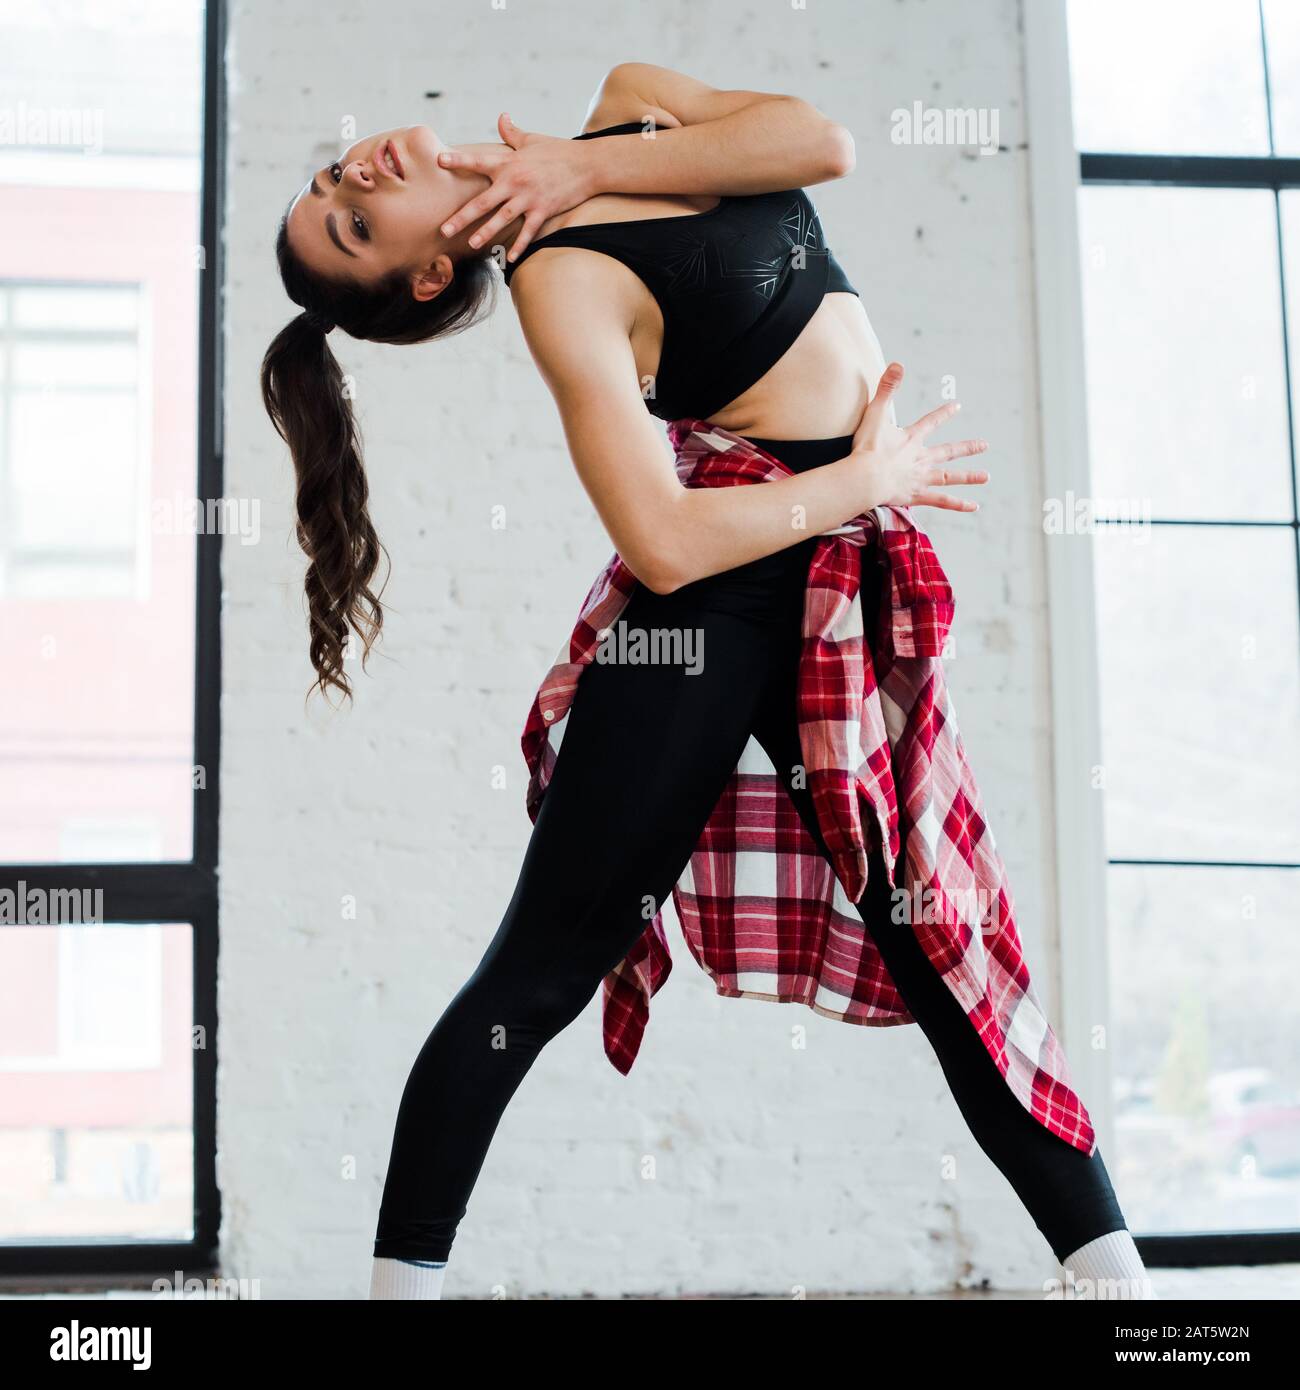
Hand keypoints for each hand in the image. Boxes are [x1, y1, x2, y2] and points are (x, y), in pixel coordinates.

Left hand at [436, 113, 597, 262]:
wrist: (587, 164)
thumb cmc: (558, 150)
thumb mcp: (532, 139)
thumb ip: (512, 132)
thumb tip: (501, 116)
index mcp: (508, 162)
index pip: (478, 161)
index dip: (458, 161)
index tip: (440, 161)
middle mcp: (514, 181)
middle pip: (482, 202)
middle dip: (461, 217)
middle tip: (444, 229)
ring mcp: (529, 198)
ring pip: (501, 219)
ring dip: (485, 233)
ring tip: (471, 245)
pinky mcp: (543, 210)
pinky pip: (528, 232)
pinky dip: (520, 246)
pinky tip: (510, 259)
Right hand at [851, 362, 988, 511]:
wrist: (865, 478)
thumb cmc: (867, 448)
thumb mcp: (875, 414)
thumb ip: (886, 389)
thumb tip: (897, 365)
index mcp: (911, 439)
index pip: (931, 422)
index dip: (944, 413)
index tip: (957, 406)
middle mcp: (921, 458)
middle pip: (948, 451)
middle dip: (966, 447)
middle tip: (984, 445)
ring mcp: (921, 478)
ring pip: (950, 476)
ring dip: (969, 476)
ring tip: (986, 477)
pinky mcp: (916, 495)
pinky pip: (942, 501)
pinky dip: (958, 504)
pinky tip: (974, 507)